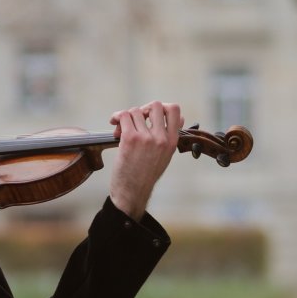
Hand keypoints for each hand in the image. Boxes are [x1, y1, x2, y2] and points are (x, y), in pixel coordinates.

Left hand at [107, 101, 182, 220]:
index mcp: (172, 141)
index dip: (162, 107)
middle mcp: (161, 138)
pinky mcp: (130, 139)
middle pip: (155, 105)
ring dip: (126, 117)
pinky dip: (117, 118)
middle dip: (143, 109)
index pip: (175, 110)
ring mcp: (146, 138)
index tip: (152, 115)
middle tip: (136, 120)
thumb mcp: (166, 156)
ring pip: (136, 111)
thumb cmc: (146, 174)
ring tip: (122, 129)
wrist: (132, 192)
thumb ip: (171, 136)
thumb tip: (181, 117)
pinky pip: (124, 116)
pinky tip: (115, 126)